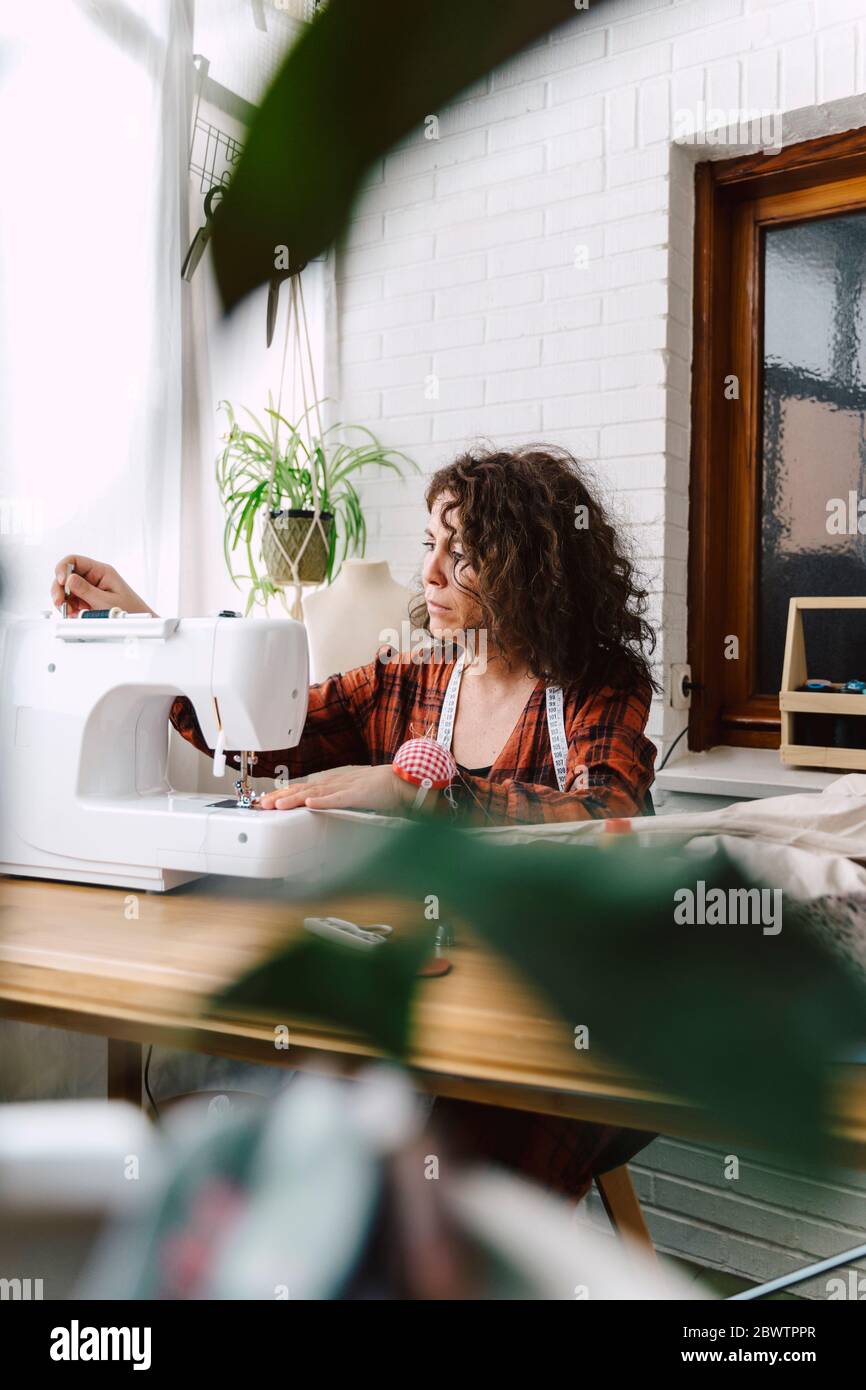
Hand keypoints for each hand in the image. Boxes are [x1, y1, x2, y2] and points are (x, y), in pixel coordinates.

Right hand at [51, 555, 154, 616]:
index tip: (60, 581)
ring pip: (67, 590)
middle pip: (67, 576)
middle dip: (59, 589)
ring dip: (64, 601)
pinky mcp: (87, 600)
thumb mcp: (106, 601)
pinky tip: (74, 615)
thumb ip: (86, 590)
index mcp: (101, 571)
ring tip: (70, 612)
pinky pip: (72, 601)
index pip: (74, 560)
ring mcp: (89, 589)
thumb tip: (69, 579)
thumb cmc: (131, 610)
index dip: (63, 569)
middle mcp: (94, 577)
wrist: (140, 623)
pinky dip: (70, 608)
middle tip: (60, 602)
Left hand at [258, 765, 421, 813]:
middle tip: (261, 804)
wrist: (400, 781)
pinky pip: (337, 799)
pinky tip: (310, 804)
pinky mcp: (357, 794)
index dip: (283, 794)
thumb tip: (316, 806)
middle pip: (302, 789)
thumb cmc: (378, 788)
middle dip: (280, 797)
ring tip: (277, 805)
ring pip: (314, 793)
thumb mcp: (349, 793)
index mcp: (331, 783)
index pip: (302, 788)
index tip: (266, 802)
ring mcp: (344, 787)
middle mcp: (334, 782)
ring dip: (294, 799)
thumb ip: (333, 799)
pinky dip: (323, 801)